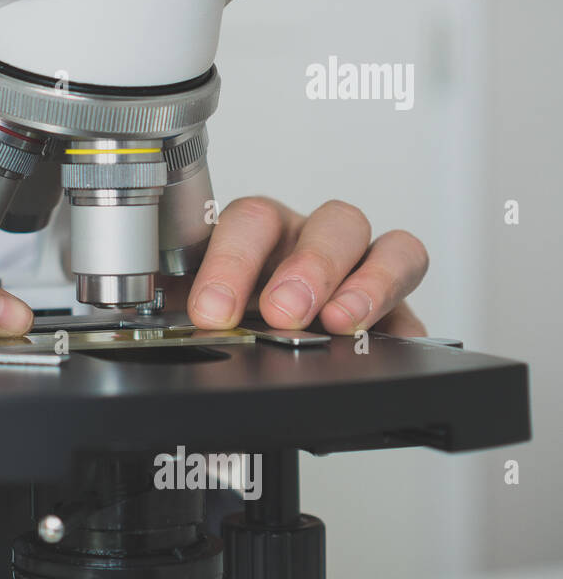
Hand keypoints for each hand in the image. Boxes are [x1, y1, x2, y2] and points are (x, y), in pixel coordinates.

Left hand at [176, 198, 427, 335]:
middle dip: (310, 266)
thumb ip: (178, 309)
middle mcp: (315, 244)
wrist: (258, 356)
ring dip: (369, 284)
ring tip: (342, 323)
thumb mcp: (194, 312)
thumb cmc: (228, 321)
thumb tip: (161, 318)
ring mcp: (363, 272)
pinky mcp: (398, 311)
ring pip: (391, 248)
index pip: (251, 221)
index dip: (234, 261)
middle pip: (333, 223)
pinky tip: (387, 344)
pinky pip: (417, 305)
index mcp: (259, 234)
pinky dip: (404, 321)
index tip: (215, 310)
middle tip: (284, 312)